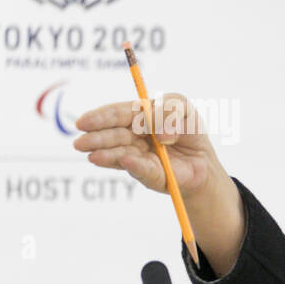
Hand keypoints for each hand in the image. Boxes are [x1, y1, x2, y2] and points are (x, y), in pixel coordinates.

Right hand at [72, 92, 222, 199]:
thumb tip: (160, 133)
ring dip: (107, 154)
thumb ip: (170, 110)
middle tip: (81, 143)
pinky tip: (126, 162)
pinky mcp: (151, 174)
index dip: (100, 117)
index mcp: (138, 116)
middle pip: (113, 135)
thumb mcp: (184, 109)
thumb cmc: (188, 130)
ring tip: (92, 156)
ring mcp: (139, 156)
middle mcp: (133, 137)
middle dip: (97, 138)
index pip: (116, 114)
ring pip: (121, 154)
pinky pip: (143, 169)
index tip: (84, 123)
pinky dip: (135, 165)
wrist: (203, 160)